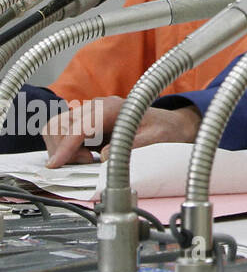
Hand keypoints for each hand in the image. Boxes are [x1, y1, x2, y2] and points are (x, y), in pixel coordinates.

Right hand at [42, 96, 200, 167]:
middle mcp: (95, 106)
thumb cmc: (162, 129)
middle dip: (64, 149)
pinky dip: (64, 146)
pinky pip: (61, 132)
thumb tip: (105, 157)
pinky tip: (86, 155)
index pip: (79, 127)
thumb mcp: (154, 138)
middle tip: (88, 162)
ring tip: (89, 159)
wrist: (166, 123)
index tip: (56, 164)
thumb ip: (131, 145)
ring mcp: (88, 113)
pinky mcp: (85, 121)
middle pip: (59, 126)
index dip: (66, 147)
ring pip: (55, 128)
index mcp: (111, 108)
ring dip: (62, 148)